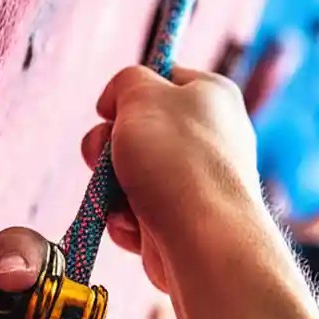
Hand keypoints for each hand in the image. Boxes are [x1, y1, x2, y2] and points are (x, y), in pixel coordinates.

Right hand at [81, 65, 261, 291]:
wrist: (205, 240)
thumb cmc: (175, 159)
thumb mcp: (141, 94)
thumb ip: (126, 81)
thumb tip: (117, 104)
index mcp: (212, 95)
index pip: (161, 78)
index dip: (128, 94)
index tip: (109, 111)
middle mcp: (211, 136)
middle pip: (137, 131)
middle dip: (109, 147)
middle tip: (105, 158)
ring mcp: (197, 183)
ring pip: (129, 176)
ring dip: (112, 188)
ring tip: (123, 200)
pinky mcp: (182, 223)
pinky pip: (137, 214)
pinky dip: (127, 221)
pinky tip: (136, 226)